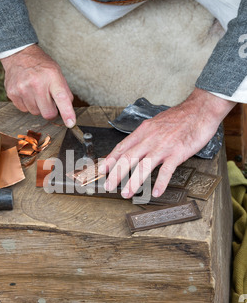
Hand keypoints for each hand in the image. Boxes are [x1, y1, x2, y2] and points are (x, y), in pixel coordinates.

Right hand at [1, 44, 75, 126]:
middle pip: (47, 113)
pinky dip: (27, 104)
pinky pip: (24, 110)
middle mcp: (36, 82)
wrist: (19, 55)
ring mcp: (22, 88)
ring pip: (35, 113)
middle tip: (48, 100)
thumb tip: (68, 113)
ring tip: (36, 92)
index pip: (61, 97)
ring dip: (37, 106)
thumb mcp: (57, 73)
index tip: (71, 123)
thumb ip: (64, 92)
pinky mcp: (12, 93)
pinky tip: (27, 92)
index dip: (67, 113)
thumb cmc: (41, 67)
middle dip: (50, 111)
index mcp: (52, 76)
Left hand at [99, 88, 235, 198]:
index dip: (110, 160)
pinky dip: (160, 183)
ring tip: (126, 193)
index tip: (101, 170)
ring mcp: (164, 146)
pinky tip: (156, 192)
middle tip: (109, 186)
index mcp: (144, 131)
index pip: (122, 147)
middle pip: (128, 158)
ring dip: (133, 181)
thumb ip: (144, 136)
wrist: (200, 110)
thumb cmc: (180, 117)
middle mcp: (150, 138)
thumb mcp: (156, 123)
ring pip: (144, 166)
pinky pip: (167, 170)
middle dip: (116, 174)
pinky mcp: (178, 152)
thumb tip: (133, 147)